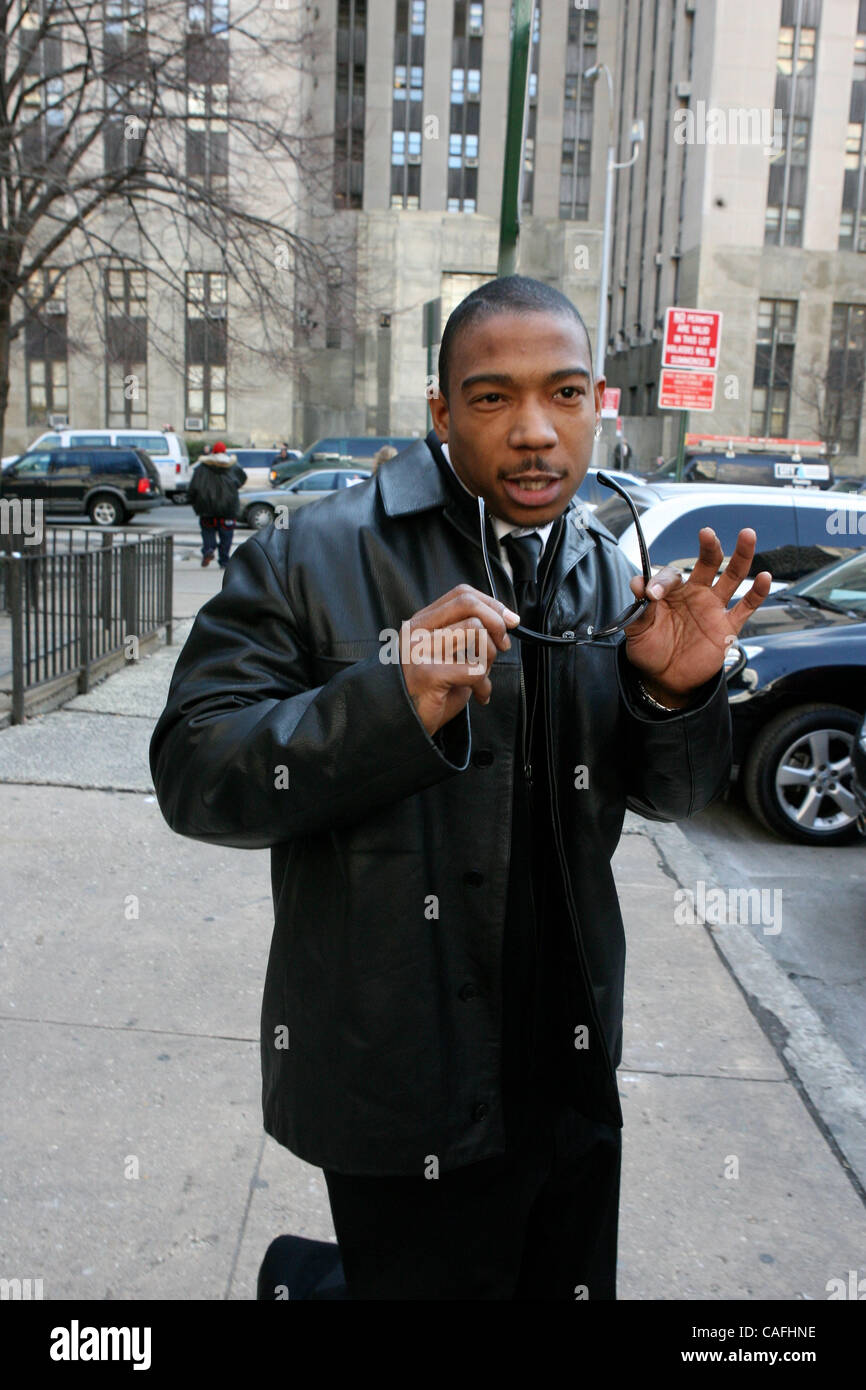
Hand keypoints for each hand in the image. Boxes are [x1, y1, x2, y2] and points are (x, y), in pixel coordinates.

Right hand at [401, 585, 519, 736]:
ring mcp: (420, 650)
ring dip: (490, 658)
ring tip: (482, 678)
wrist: (403, 723)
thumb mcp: (448, 654)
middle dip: (496, 624)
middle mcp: (418, 631)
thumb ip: (467, 634)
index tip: (509, 621)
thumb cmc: (431, 691)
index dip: (492, 604)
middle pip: (469, 606)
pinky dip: (485, 685)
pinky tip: (479, 695)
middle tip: (503, 646)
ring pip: (476, 632)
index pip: (461, 594)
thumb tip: (504, 620)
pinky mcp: (428, 674)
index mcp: (422, 622)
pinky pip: (476, 669)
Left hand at [624, 528, 771, 705]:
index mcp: (671, 592)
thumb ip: (639, 608)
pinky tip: (765, 577)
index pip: (670, 576)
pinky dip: (757, 592)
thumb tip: (637, 582)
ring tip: (747, 535)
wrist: (665, 680)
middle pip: (707, 563)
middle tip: (706, 533)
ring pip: (732, 576)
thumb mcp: (637, 632)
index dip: (661, 582)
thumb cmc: (650, 651)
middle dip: (709, 547)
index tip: (651, 595)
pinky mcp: (728, 626)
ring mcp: (713, 608)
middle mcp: (695, 594)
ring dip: (741, 556)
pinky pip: (746, 606)